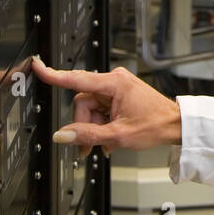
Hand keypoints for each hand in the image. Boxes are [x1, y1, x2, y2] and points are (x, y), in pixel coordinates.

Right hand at [30, 57, 181, 154]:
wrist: (176, 125)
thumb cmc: (156, 125)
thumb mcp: (118, 136)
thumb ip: (87, 136)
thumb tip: (62, 135)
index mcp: (114, 83)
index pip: (76, 79)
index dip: (54, 75)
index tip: (37, 67)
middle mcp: (114, 80)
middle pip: (83, 103)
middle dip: (84, 126)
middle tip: (88, 148)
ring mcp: (117, 87)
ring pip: (91, 109)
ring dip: (94, 129)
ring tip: (104, 145)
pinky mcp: (119, 95)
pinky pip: (100, 110)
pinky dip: (102, 125)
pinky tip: (111, 138)